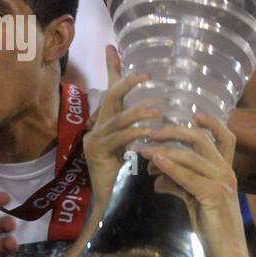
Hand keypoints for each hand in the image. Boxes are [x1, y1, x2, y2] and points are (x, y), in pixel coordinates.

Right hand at [82, 45, 155, 202]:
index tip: (113, 48)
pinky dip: (133, 133)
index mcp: (106, 125)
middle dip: (126, 82)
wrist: (113, 209)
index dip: (114, 70)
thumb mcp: (140, 149)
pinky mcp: (96, 155)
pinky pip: (116, 139)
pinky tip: (148, 132)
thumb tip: (161, 114)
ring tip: (157, 109)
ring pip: (115, 119)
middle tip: (147, 75)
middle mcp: (97, 129)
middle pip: (110, 98)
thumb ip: (145, 131)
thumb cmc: (131, 181)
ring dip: (137, 112)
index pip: (111, 92)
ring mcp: (94, 142)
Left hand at [138, 115, 251, 256]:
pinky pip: (188, 176)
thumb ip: (180, 184)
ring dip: (164, 150)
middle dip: (173, 132)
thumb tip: (157, 177)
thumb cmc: (211, 232)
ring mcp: (223, 183)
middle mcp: (227, 173)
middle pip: (201, 140)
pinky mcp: (214, 196)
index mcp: (226, 172)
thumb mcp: (194, 201)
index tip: (193, 114)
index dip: (212, 123)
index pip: (225, 138)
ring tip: (144, 150)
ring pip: (190, 155)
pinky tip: (155, 163)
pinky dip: (170, 167)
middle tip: (151, 132)